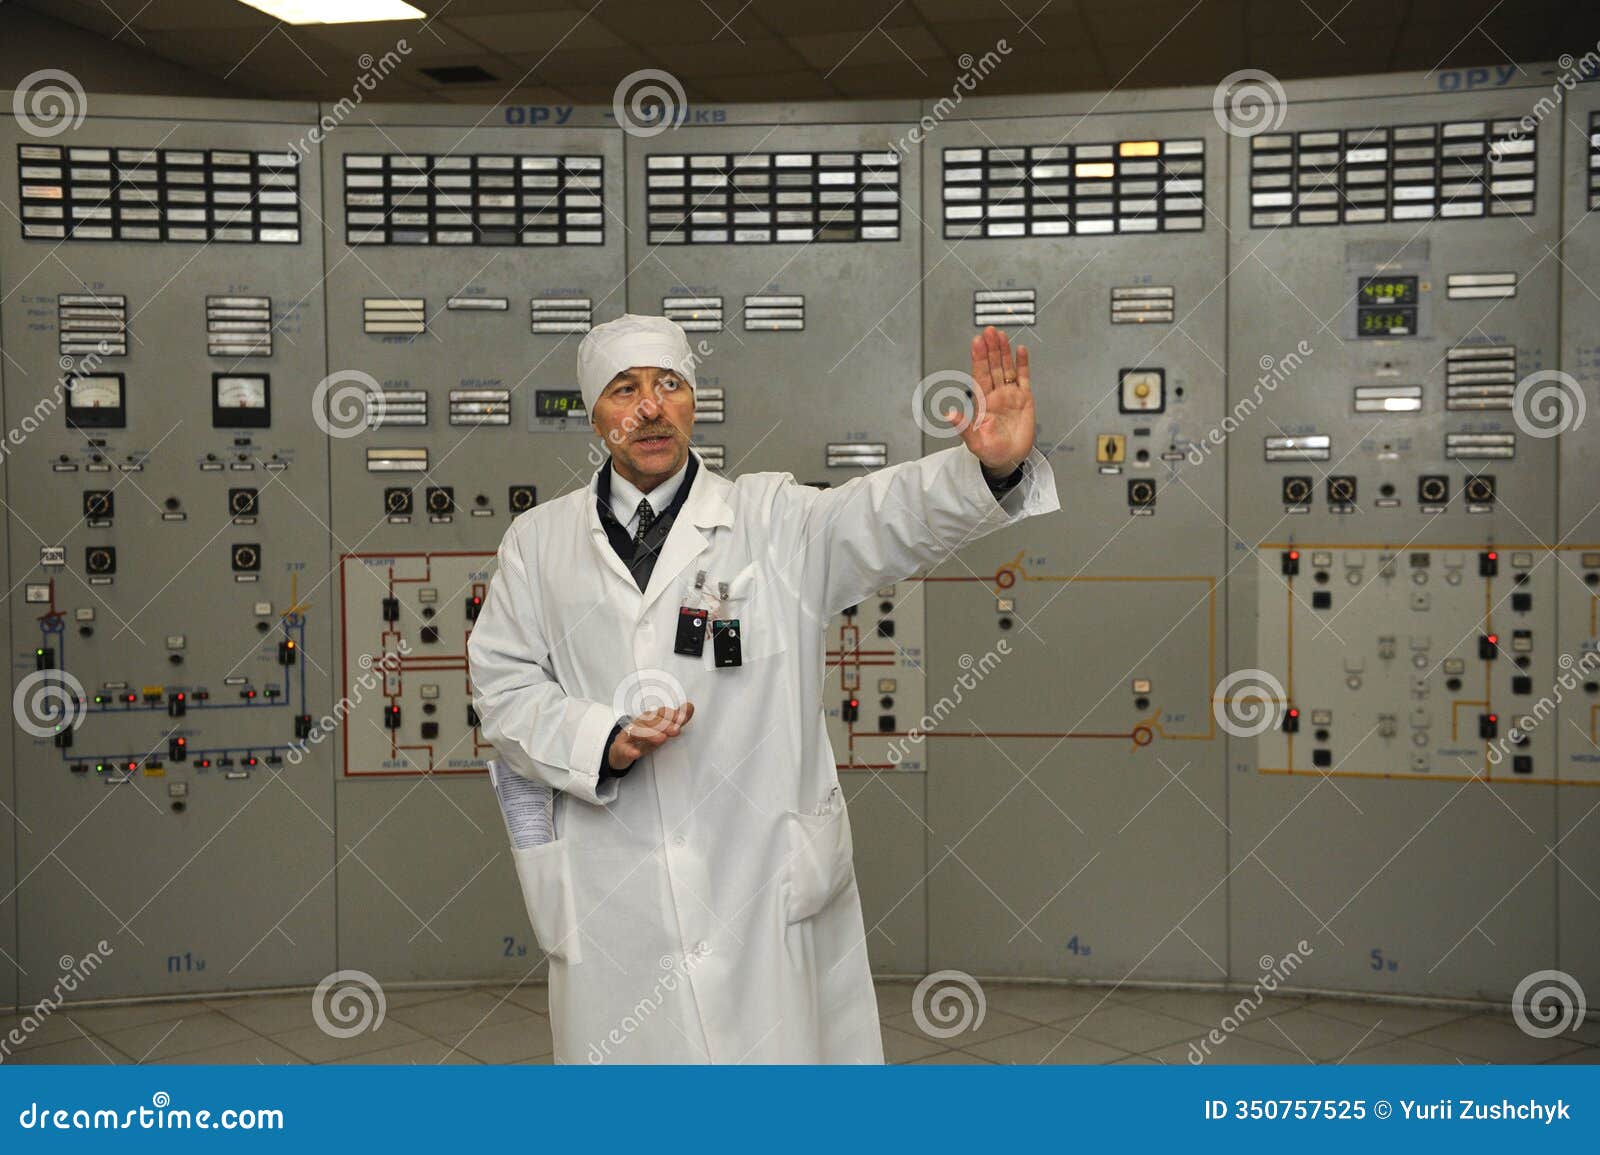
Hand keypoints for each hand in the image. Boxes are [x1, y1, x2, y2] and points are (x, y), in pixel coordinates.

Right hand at [607, 702, 694, 769]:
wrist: (620, 750)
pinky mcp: (620, 748)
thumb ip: (675, 720)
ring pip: (637, 732)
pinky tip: (635, 753)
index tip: (682, 718)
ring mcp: (628, 735)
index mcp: (649, 718)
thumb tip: (690, 707)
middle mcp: (639, 724)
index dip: (671, 714)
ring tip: (661, 739)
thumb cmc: (643, 737)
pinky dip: (629, 751)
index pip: (660, 713)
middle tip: (676, 730)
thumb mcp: (660, 729)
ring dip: (649, 734)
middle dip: (664, 725)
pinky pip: (624, 749)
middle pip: (650, 721)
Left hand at [954, 326, 1035, 475]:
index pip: (979, 375)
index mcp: (982, 402)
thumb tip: (948, 413)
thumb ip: (962, 426)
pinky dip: (1023, 364)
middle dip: (990, 349)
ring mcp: (1010, 396)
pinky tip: (1020, 350)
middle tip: (989, 330)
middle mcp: (995, 395)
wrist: (1009, 460)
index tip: (977, 342)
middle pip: (992, 366)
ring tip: (1001, 335)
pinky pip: (1023, 378)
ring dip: (1004, 352)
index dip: (978, 358)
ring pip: (1006, 368)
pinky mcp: (1025, 400)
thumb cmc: (990, 452)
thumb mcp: (973, 442)